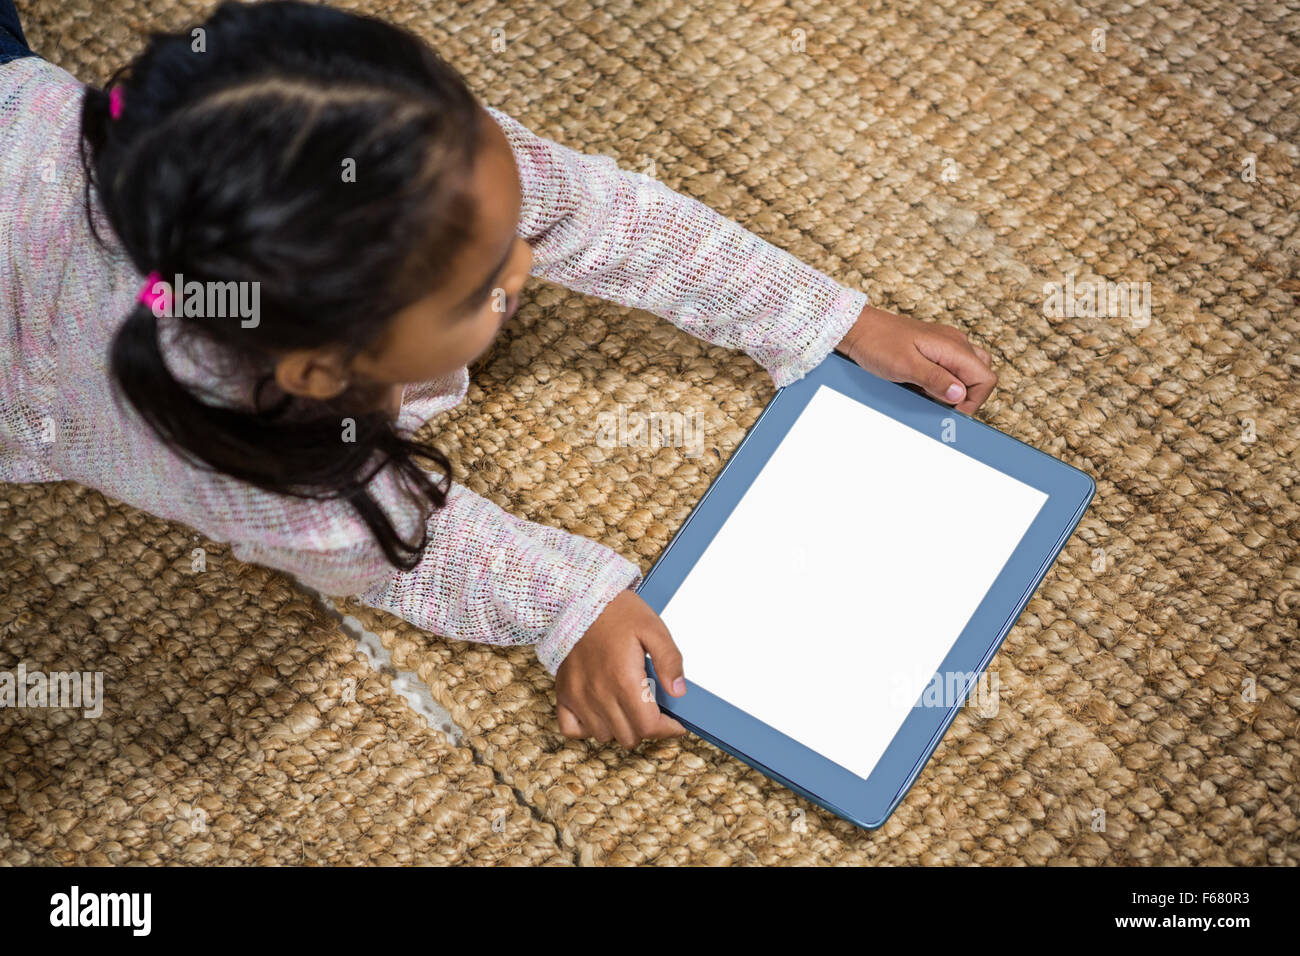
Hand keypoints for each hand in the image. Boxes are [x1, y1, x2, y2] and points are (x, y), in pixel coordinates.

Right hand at [554, 589, 687, 746]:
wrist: (578, 598)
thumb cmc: (617, 612)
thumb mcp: (653, 628)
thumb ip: (670, 660)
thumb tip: (678, 691)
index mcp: (624, 679)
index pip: (648, 726)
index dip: (667, 730)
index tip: (675, 725)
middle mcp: (599, 693)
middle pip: (628, 736)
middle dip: (646, 728)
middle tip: (652, 710)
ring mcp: (579, 696)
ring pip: (603, 735)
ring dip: (620, 727)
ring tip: (628, 707)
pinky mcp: (564, 693)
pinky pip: (572, 729)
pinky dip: (588, 728)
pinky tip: (600, 713)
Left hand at [835, 304, 996, 414]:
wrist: (858, 328)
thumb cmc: (878, 344)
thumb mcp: (905, 366)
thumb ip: (935, 379)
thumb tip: (959, 395)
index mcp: (954, 347)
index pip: (985, 378)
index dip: (974, 401)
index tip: (950, 411)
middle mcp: (956, 343)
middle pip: (980, 375)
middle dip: (966, 395)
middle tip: (938, 402)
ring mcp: (946, 344)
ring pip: (966, 372)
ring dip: (952, 388)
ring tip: (927, 392)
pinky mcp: (934, 348)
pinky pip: (950, 368)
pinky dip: (941, 381)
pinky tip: (920, 384)